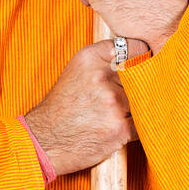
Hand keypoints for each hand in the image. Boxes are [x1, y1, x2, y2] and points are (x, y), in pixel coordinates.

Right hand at [24, 40, 139, 177]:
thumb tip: (142, 55)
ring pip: (143, 101)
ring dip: (133, 110)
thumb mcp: (77, 70)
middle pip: (142, 77)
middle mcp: (101, 76)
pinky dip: (133, 129)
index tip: (140, 67)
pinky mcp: (120, 128)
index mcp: (90, 57)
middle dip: (136, 88)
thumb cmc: (62, 107)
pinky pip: (142, 124)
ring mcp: (112, 102)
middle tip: (118, 98)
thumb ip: (106, 59)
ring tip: (111, 115)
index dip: (142, 59)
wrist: (45, 141)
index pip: (136, 48)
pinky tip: (114, 129)